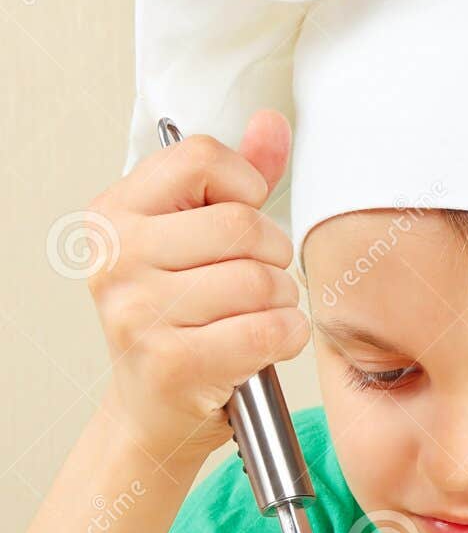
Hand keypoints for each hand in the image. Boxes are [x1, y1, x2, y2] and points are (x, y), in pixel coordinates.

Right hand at [87, 111, 308, 463]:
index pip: (201, 157)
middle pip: (242, 224)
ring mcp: (137, 312)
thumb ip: (238, 178)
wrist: (153, 409)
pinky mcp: (170, 363)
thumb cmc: (180, 318)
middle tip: (259, 277)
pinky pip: (267, 329)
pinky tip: (270, 340)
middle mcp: (116, 258)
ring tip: (259, 312)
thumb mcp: (197, 237)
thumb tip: (272, 123)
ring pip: (260, 279)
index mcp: (115, 213)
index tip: (241, 216)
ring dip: (282, 300)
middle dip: (273, 253)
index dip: (244, 185)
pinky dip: (288, 335)